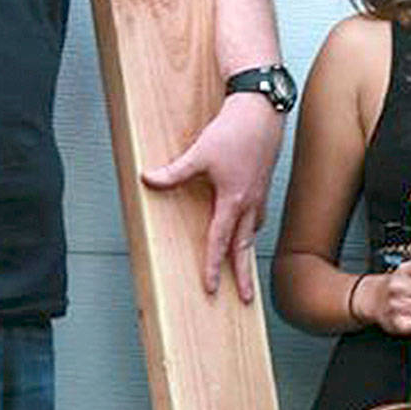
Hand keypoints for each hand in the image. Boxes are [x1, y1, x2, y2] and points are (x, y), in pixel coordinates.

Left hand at [141, 90, 285, 302]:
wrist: (261, 109)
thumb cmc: (235, 130)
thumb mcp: (198, 153)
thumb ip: (173, 172)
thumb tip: (148, 178)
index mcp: (234, 201)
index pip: (220, 242)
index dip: (213, 267)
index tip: (211, 288)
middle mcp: (250, 203)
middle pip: (244, 248)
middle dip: (243, 276)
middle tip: (246, 300)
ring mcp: (259, 194)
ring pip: (253, 232)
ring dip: (248, 251)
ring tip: (244, 267)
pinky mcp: (262, 184)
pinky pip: (258, 216)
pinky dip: (253, 227)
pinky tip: (249, 225)